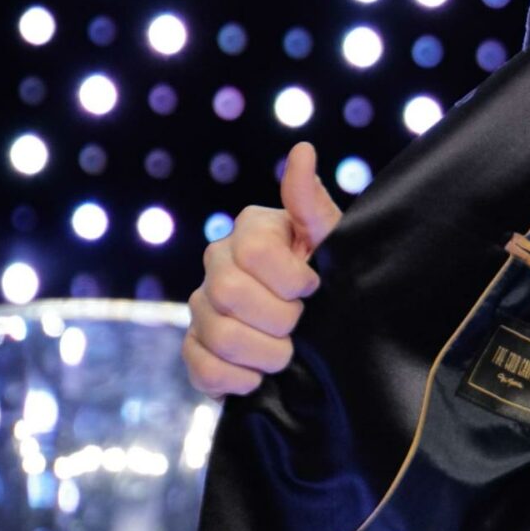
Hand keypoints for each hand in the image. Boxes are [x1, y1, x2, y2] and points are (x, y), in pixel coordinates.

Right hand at [182, 141, 344, 396]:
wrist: (326, 334)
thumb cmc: (333, 278)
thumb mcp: (335, 242)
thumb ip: (313, 204)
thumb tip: (302, 150)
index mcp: (250, 230)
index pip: (253, 252)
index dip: (291, 279)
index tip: (314, 288)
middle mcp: (216, 261)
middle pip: (229, 293)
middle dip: (279, 318)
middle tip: (302, 324)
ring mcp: (199, 306)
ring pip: (219, 335)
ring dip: (265, 353)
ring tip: (287, 351)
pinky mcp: (194, 348)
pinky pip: (201, 368)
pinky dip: (237, 380)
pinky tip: (259, 375)